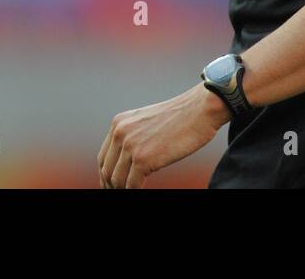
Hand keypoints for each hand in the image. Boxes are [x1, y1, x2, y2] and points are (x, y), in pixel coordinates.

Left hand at [98, 83, 230, 187]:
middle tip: (120, 193)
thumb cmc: (181, 117)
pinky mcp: (143, 159)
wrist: (200, 110)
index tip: (112, 186)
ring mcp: (131, 146)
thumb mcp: (148, 121)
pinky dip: (135, 192)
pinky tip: (143, 190)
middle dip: (111, 186)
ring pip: (117, 181)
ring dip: (123, 190)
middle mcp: (120, 133)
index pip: (103, 158)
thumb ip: (134, 136)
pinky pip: (132, 185)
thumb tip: (130, 160)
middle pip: (106, 170)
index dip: (106, 176)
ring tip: (133, 192)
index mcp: (119, 123)